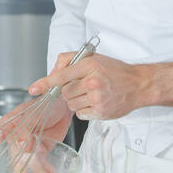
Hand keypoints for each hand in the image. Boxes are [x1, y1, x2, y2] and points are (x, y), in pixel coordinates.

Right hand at [0, 93, 71, 172]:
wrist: (62, 105)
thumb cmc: (44, 103)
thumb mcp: (33, 113)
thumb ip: (26, 129)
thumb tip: (23, 145)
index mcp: (8, 124)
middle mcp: (15, 137)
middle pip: (13, 156)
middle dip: (18, 169)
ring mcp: (27, 145)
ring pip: (27, 160)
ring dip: (35, 169)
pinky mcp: (40, 150)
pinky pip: (41, 161)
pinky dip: (46, 167)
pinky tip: (50, 171)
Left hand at [32, 52, 150, 120]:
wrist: (138, 84)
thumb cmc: (115, 70)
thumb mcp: (93, 57)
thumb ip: (69, 60)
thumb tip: (53, 73)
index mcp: (89, 66)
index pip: (61, 75)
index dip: (45, 83)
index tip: (34, 89)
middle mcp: (92, 82)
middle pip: (64, 93)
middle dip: (68, 90)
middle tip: (82, 86)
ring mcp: (97, 98)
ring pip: (71, 104)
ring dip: (76, 100)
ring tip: (90, 94)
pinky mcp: (101, 112)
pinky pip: (80, 114)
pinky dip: (84, 109)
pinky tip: (95, 102)